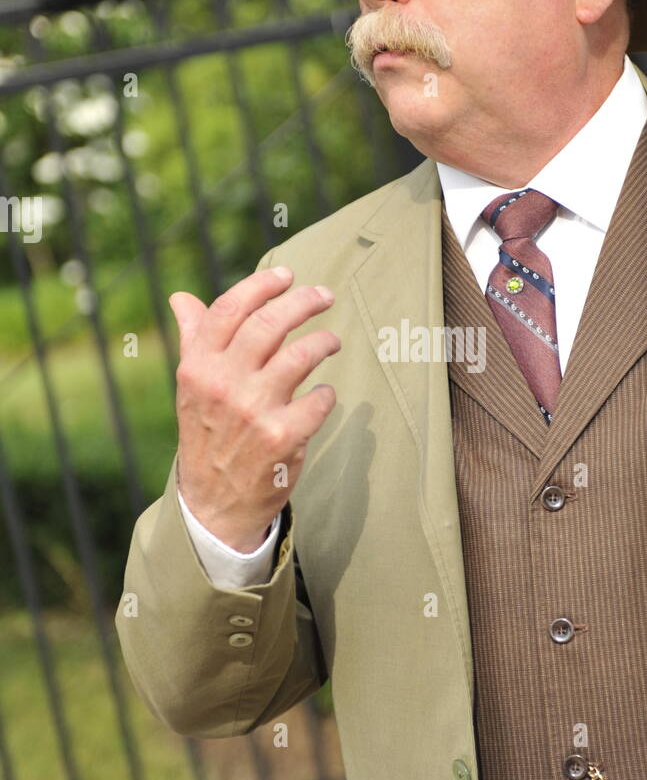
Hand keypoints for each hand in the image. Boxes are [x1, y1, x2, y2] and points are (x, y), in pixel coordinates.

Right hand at [168, 267, 339, 552]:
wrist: (213, 504)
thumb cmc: (207, 435)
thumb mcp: (192, 388)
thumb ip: (194, 340)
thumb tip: (182, 298)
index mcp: (198, 368)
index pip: (229, 309)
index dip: (261, 285)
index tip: (286, 275)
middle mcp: (223, 385)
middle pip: (269, 324)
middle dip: (304, 302)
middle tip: (324, 296)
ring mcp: (253, 412)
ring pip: (300, 355)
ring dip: (323, 341)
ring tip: (331, 341)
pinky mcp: (282, 438)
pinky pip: (319, 400)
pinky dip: (327, 394)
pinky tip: (323, 396)